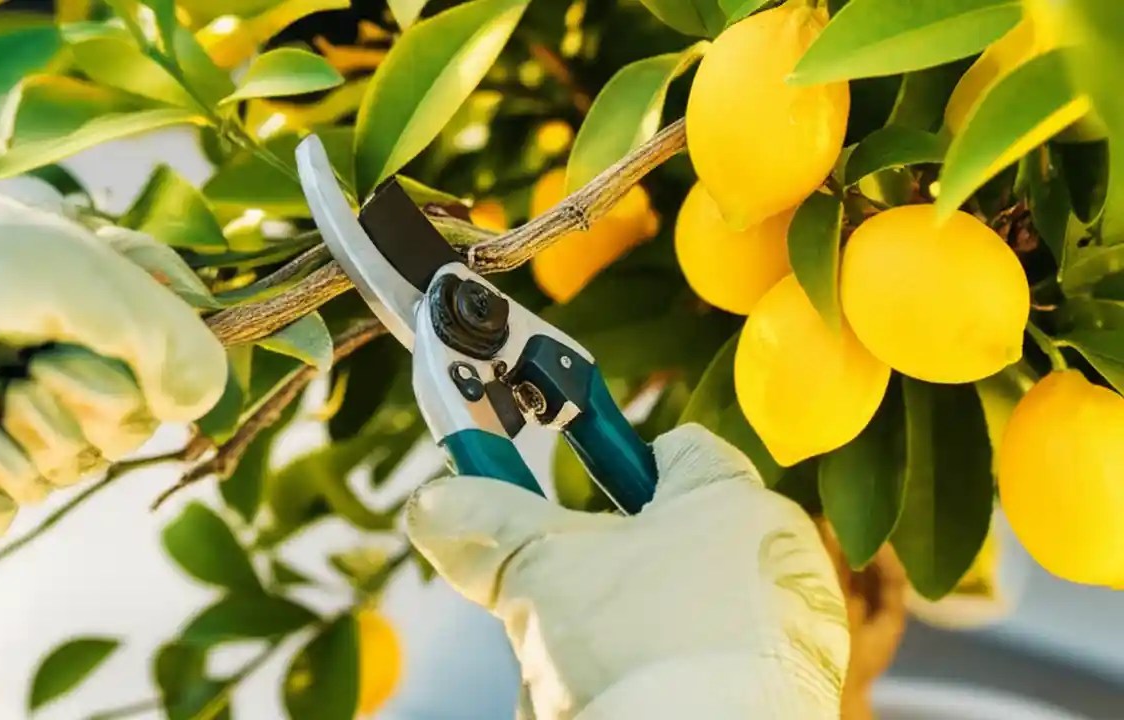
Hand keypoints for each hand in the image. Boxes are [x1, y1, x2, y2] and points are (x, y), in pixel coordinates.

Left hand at [0, 175, 227, 539]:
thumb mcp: (64, 273)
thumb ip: (158, 332)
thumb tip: (205, 401)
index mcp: (95, 268)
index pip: (179, 336)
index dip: (158, 368)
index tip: (103, 356)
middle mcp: (65, 327)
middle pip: (136, 411)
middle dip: (89, 412)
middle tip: (29, 380)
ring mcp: (16, 381)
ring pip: (81, 456)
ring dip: (38, 452)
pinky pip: (21, 490)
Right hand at [406, 424, 849, 718]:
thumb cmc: (636, 651)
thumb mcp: (540, 573)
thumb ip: (489, 523)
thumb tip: (433, 504)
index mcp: (730, 500)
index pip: (675, 447)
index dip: (611, 461)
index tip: (568, 485)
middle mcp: (777, 555)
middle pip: (669, 535)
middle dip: (605, 566)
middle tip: (561, 599)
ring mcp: (791, 629)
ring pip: (684, 603)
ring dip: (625, 623)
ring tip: (585, 665)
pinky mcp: (789, 689)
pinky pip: (712, 659)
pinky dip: (664, 672)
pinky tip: (625, 699)